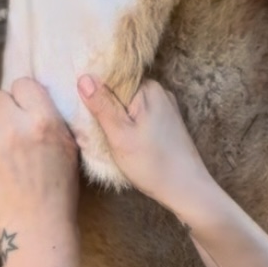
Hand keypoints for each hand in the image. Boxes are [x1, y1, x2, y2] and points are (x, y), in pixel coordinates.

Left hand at [0, 78, 81, 266]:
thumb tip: (31, 95)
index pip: (23, 84)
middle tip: (13, 131)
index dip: (24, 97)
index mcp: (44, 120)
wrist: (37, 224)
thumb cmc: (58, 186)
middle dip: (4, 112)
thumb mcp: (67, 145)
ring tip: (7, 157)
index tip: (26, 109)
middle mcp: (16, 127)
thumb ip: (49, 117)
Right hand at [77, 74, 213, 216]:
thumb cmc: (152, 164)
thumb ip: (102, 105)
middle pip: (120, 90)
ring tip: (102, 135)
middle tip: (87, 126)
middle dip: (103, 105)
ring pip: (128, 104)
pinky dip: (126, 124)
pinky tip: (120, 139)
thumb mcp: (120, 135)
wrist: (186, 189)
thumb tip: (84, 77)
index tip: (80, 107)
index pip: (112, 77)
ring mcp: (164, 106)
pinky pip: (138, 114)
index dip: (94, 89)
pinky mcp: (166, 122)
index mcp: (148, 88)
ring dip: (114, 117)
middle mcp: (158, 91)